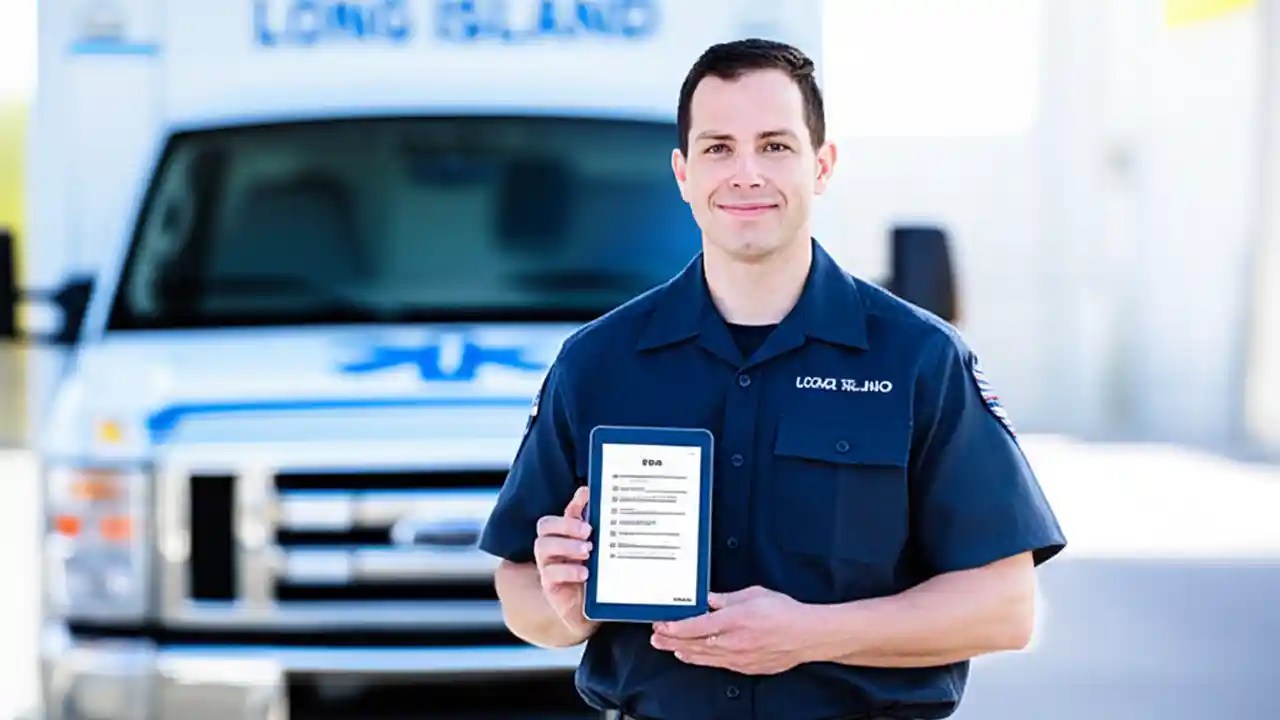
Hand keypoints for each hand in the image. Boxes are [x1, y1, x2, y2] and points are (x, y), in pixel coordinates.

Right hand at [533, 486, 599, 637]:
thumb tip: (597, 499)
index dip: (574, 502)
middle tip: (588, 531)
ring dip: (566, 545)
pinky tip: (584, 573)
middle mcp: (552, 549)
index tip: (587, 494)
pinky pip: (550, 575)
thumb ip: (595, 529)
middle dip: (565, 524)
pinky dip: (568, 571)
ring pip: (543, 547)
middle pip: (545, 526)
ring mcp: (548, 567)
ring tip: (587, 551)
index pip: (564, 514)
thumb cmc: (593, 578)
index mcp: (564, 537)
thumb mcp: (599, 553)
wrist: (589, 613)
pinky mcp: (551, 588)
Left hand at [650, 586, 809, 674]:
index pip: (696, 626)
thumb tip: (708, 599)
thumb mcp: (754, 594)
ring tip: (667, 647)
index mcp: (735, 620)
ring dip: (682, 651)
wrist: (807, 636)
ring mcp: (739, 657)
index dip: (675, 627)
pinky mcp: (745, 667)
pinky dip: (700, 660)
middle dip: (671, 640)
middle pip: (695, 643)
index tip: (662, 624)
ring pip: (703, 656)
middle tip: (656, 638)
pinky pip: (716, 664)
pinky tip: (691, 656)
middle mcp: (734, 642)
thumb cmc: (785, 613)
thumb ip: (727, 599)